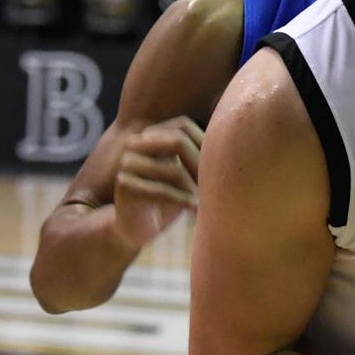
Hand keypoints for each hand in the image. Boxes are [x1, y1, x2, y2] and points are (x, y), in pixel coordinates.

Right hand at [112, 117, 204, 247]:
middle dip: (199, 165)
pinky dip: (182, 201)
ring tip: (205, 201)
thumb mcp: (185, 172)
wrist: (135, 229)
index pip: (183, 126)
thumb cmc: (167, 199)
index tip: (215, 168)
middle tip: (212, 186)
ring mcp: (128, 163)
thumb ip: (198, 152)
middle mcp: (137, 143)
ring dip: (193, 188)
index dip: (202, 144)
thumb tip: (231, 135)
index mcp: (151, 134)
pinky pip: (161, 191)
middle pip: (178, 141)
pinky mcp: (124, 185)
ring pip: (173, 169)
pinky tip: (195, 210)